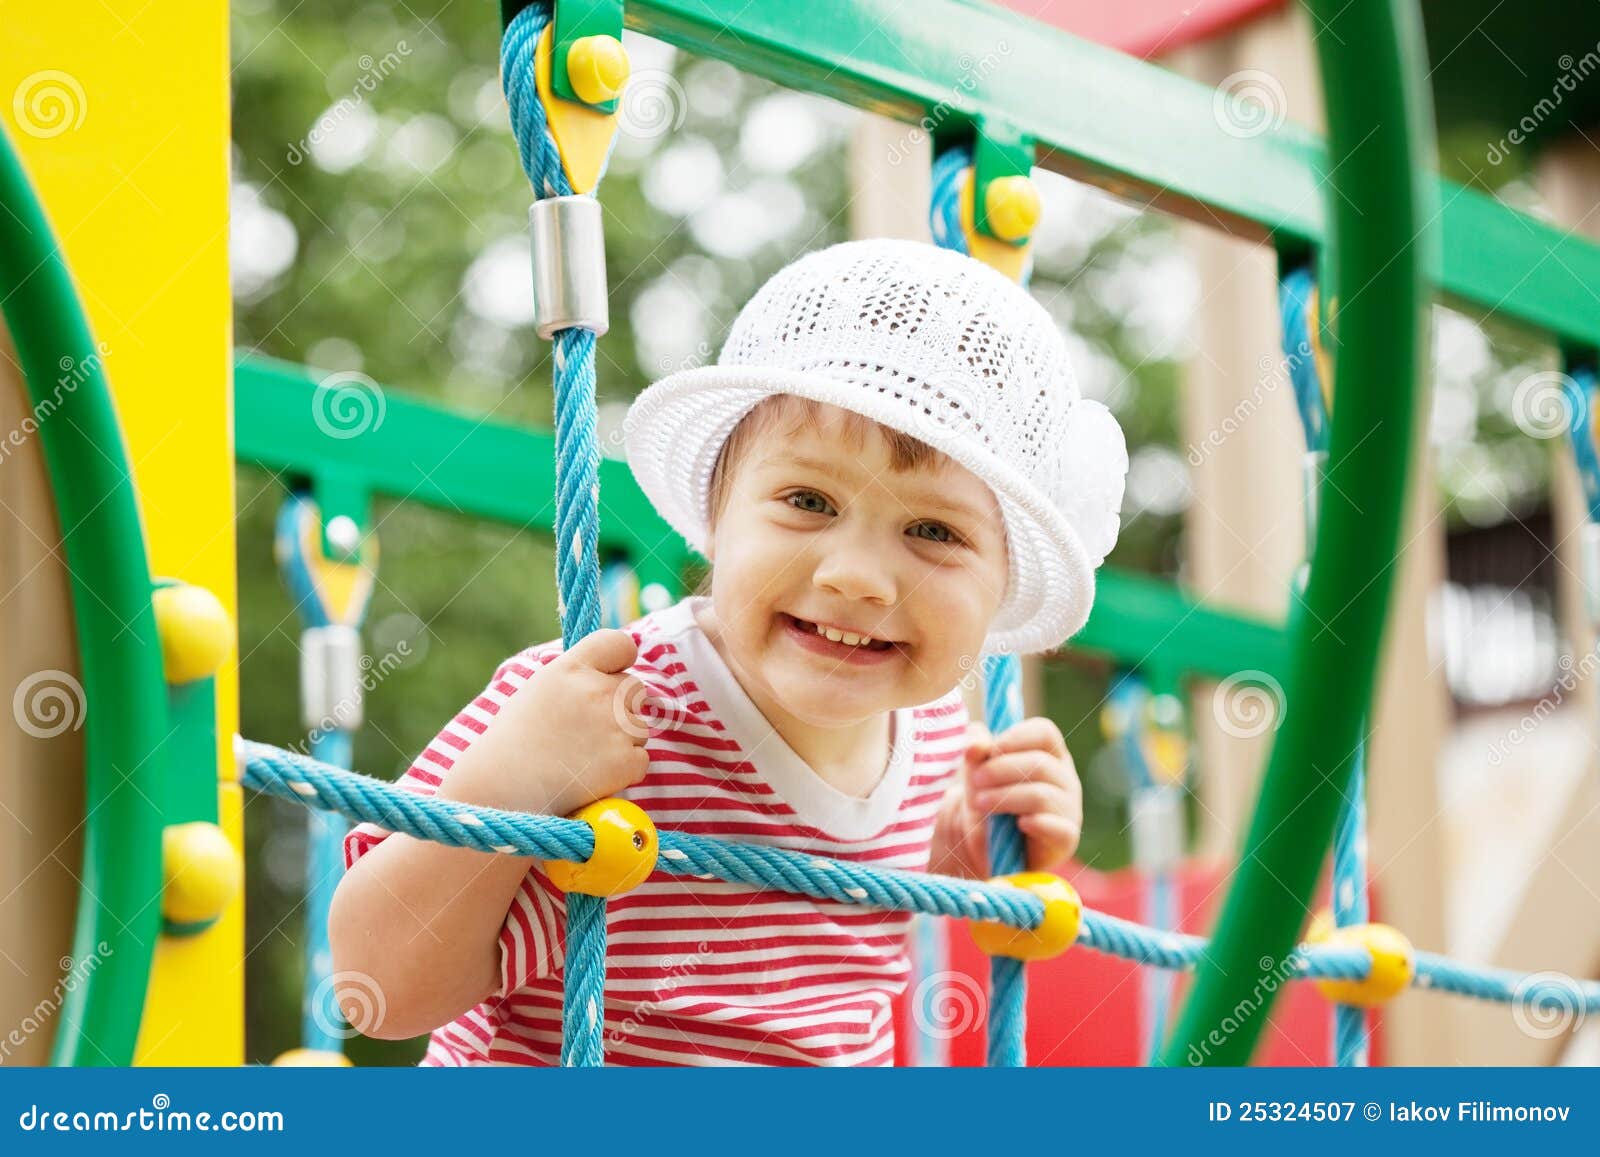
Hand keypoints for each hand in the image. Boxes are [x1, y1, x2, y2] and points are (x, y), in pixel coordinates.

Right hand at [440, 628, 654, 817]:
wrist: (501, 787)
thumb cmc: (514, 741)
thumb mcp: (539, 690)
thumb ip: (576, 677)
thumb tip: (608, 674)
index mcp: (571, 668)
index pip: (619, 643)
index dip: (622, 660)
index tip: (612, 675)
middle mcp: (596, 691)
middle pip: (635, 688)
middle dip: (622, 707)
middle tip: (590, 730)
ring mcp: (614, 725)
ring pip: (640, 727)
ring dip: (622, 741)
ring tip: (583, 756)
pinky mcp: (624, 760)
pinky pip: (641, 759)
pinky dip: (624, 771)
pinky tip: (592, 775)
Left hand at [931, 717, 1082, 877]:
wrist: (990, 846)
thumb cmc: (991, 799)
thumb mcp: (978, 773)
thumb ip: (976, 753)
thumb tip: (974, 745)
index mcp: (1048, 754)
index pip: (1045, 732)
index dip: (1018, 736)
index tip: (992, 749)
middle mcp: (1065, 778)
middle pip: (1040, 763)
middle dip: (1002, 769)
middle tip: (975, 779)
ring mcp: (1069, 808)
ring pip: (1042, 795)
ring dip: (1005, 796)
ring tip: (980, 802)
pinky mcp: (1066, 837)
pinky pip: (1058, 828)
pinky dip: (1038, 823)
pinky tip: (1019, 824)